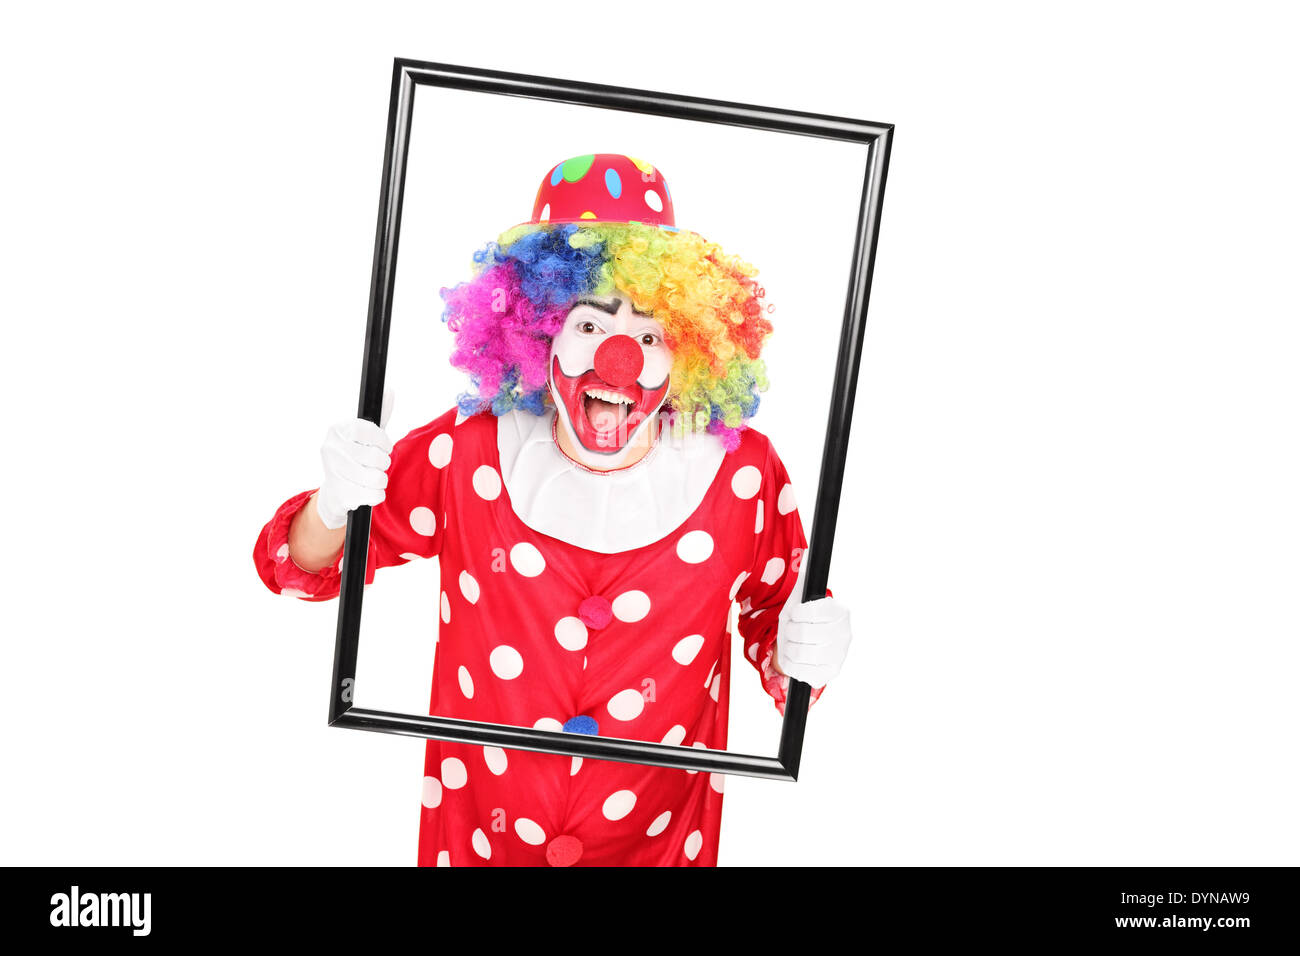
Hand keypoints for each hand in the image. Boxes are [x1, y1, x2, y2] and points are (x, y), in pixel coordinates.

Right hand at [314, 391, 394, 529]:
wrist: (336, 491)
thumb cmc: (354, 458)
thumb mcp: (365, 436)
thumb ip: (380, 415)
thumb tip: (390, 391)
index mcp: (338, 430)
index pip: (369, 431)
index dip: (383, 441)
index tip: (385, 447)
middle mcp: (331, 449)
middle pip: (376, 458)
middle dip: (383, 463)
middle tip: (376, 465)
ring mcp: (333, 472)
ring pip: (377, 478)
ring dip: (381, 479)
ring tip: (372, 478)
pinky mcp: (340, 494)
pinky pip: (374, 495)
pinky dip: (376, 494)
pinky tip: (366, 491)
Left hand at [774, 551, 852, 687]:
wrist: (803, 645)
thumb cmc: (801, 619)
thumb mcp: (800, 597)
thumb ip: (802, 578)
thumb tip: (806, 554)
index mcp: (840, 612)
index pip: (814, 611)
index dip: (797, 613)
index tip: (795, 613)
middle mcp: (844, 635)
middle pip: (802, 633)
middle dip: (789, 630)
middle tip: (791, 629)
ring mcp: (838, 657)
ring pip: (799, 652)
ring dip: (788, 647)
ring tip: (792, 642)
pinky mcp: (828, 675)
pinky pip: (800, 671)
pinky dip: (790, 664)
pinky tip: (795, 657)